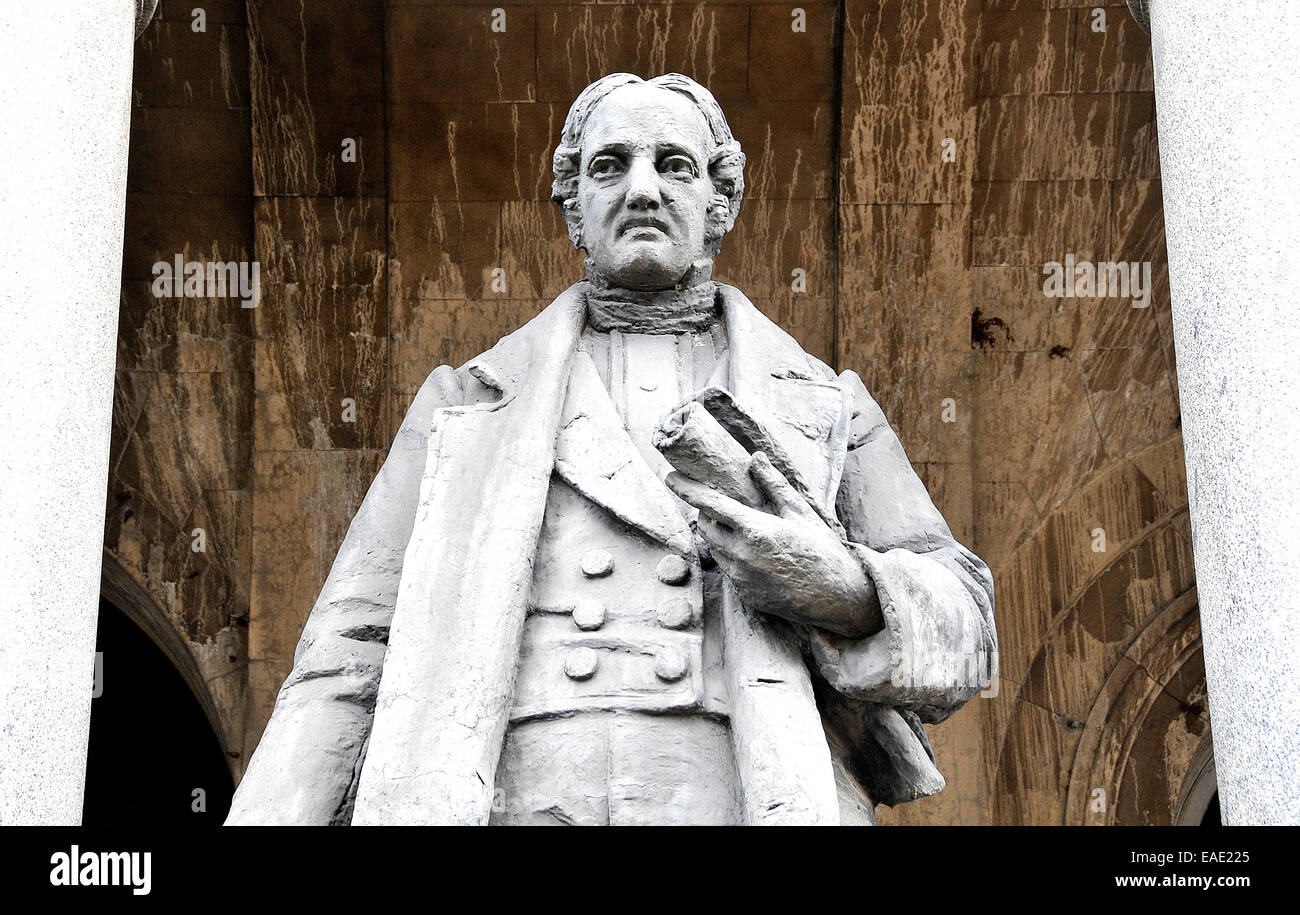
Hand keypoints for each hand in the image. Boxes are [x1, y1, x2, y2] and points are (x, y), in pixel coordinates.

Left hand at [665, 451, 880, 637]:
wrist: (838, 597)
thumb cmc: (822, 549)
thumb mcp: (800, 512)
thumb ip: (773, 484)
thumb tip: (755, 458)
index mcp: (754, 530)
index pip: (709, 504)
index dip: (686, 489)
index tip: (669, 477)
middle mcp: (742, 556)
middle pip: (705, 528)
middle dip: (706, 514)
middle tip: (720, 505)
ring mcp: (741, 579)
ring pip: (715, 550)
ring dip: (719, 536)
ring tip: (742, 529)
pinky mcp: (745, 596)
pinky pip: (728, 570)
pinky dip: (732, 557)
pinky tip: (756, 555)